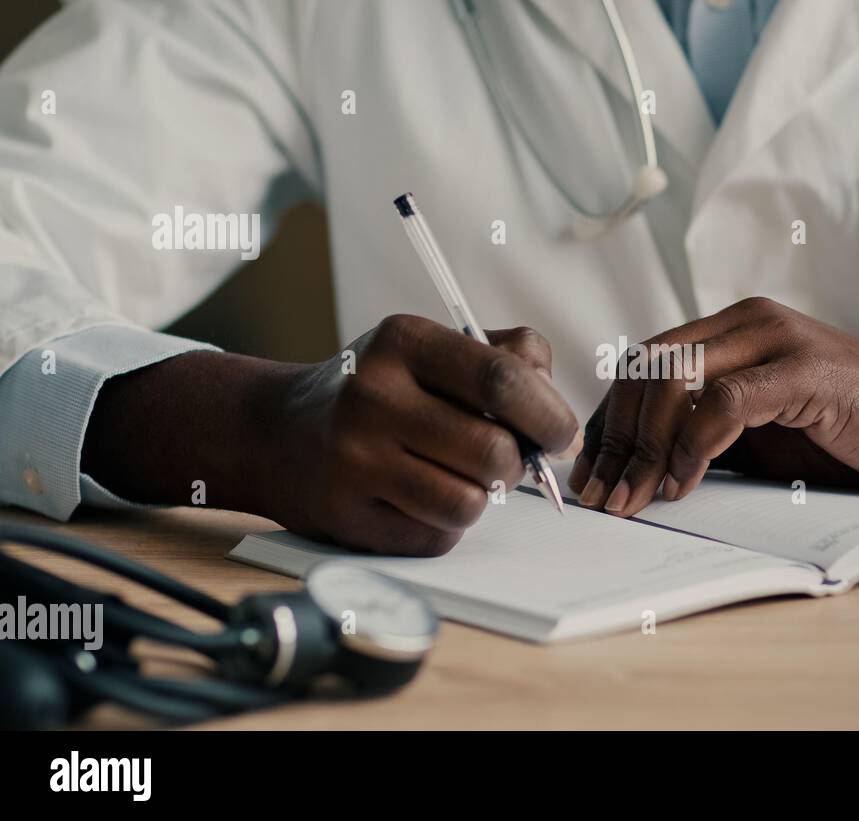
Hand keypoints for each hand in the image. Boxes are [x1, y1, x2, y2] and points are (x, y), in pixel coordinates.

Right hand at [83, 315, 578, 554]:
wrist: (276, 433)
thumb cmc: (381, 389)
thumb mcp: (435, 349)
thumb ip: (510, 359)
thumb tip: (555, 415)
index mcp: (405, 341)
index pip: (502, 380)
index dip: (548, 415)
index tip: (561, 436)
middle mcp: (373, 396)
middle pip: (493, 452)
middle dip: (517, 465)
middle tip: (506, 461)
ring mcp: (355, 459)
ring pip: (469, 503)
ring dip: (481, 497)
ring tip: (457, 476)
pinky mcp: (348, 515)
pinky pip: (437, 535)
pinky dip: (445, 523)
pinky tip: (419, 497)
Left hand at [571, 297, 858, 516]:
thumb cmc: (858, 433)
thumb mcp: (765, 435)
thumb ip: (708, 434)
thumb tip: (640, 472)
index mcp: (733, 330)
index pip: (640, 364)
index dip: (606, 424)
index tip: (591, 480)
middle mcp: (747, 323)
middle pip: (644, 369)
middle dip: (615, 441)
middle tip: (605, 501)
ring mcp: (777, 341)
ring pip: (672, 380)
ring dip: (644, 449)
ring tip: (637, 501)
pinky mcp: (807, 372)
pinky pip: (724, 403)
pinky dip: (692, 447)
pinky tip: (683, 486)